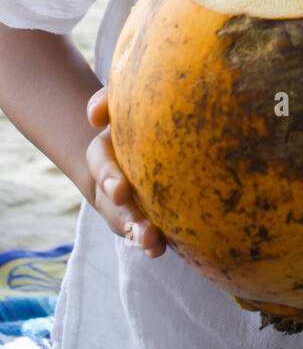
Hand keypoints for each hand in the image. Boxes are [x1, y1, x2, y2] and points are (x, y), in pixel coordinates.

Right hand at [85, 86, 165, 256]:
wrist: (149, 133)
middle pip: (111, 202)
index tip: (121, 190)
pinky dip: (150, 242)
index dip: (108, 176)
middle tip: (141, 228)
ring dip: (137, 232)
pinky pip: (144, 229)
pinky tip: (160, 248)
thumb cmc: (136, 111)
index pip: (100, 161)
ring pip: (125, 220)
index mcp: (105, 150)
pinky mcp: (144, 211)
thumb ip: (106, 100)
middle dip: (124, 216)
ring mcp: (127, 199)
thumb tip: (95, 115)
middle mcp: (111, 179)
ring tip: (152, 241)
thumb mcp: (120, 101)